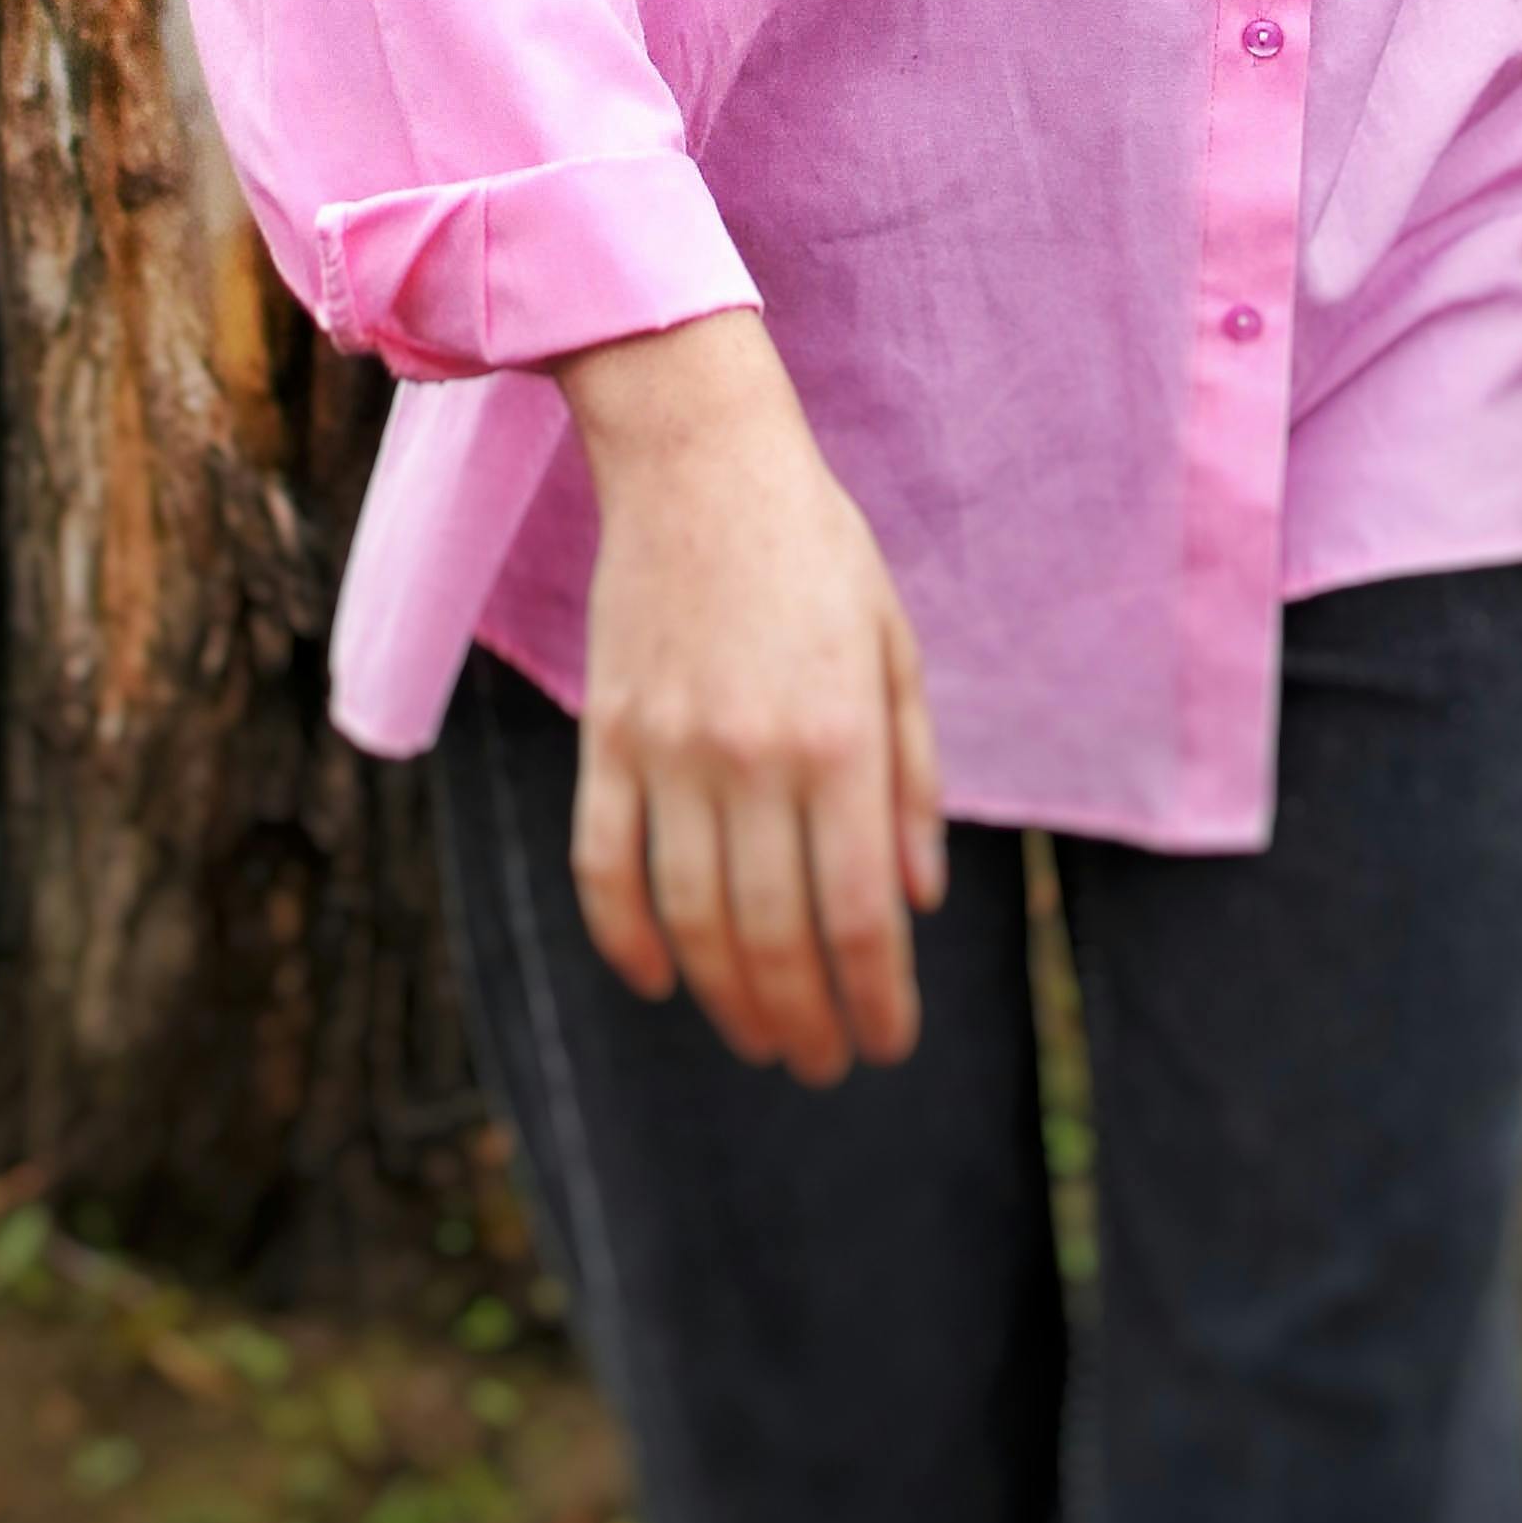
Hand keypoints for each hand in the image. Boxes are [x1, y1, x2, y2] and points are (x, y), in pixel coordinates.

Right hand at [554, 310, 947, 1081]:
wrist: (698, 458)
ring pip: (692, 919)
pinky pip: (605, 863)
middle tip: (822, 1064)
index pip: (858, 915)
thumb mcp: (895, 649)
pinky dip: (625, 938)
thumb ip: (910, 780)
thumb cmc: (816, 549)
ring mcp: (671, 749)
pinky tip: (658, 980)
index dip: (875, 1000)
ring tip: (761, 1040)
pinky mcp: (608, 735)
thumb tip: (916, 902)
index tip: (887, 1044)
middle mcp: (755, 756)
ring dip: (728, 1000)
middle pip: (774, 937)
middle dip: (805, 1022)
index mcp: (841, 737)